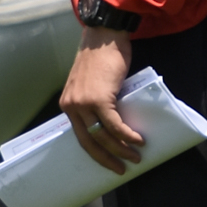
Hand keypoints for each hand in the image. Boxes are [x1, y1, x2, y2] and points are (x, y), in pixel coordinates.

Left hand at [60, 32, 146, 174]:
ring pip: (103, 136)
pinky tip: (138, 141)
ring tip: (137, 156)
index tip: (109, 163)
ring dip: (121, 149)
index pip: (80, 136)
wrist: (103, 37)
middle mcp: (72, 106)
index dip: (95, 152)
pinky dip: (127, 135)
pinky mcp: (98, 98)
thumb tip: (114, 120)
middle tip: (122, 169)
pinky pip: (113, 125)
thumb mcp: (91, 84)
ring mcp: (83, 103)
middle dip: (107, 158)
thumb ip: (96, 102)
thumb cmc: (101, 58)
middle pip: (89, 141)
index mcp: (68, 105)